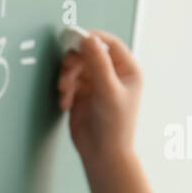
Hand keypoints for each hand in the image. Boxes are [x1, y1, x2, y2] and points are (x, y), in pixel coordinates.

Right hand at [57, 30, 141, 170]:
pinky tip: (66, 104)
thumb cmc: (115, 126)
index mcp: (127, 70)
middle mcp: (112, 74)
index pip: (109, 43)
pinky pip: (68, 82)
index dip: (91, 38)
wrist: (102, 154)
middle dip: (74, 62)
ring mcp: (96, 84)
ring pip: (75, 67)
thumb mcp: (108, 91)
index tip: (74, 38)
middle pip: (88, 53)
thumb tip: (87, 39)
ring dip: (67, 77)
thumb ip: (98, 63)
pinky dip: (64, 90)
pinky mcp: (81, 95)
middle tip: (67, 72)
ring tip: (65, 92)